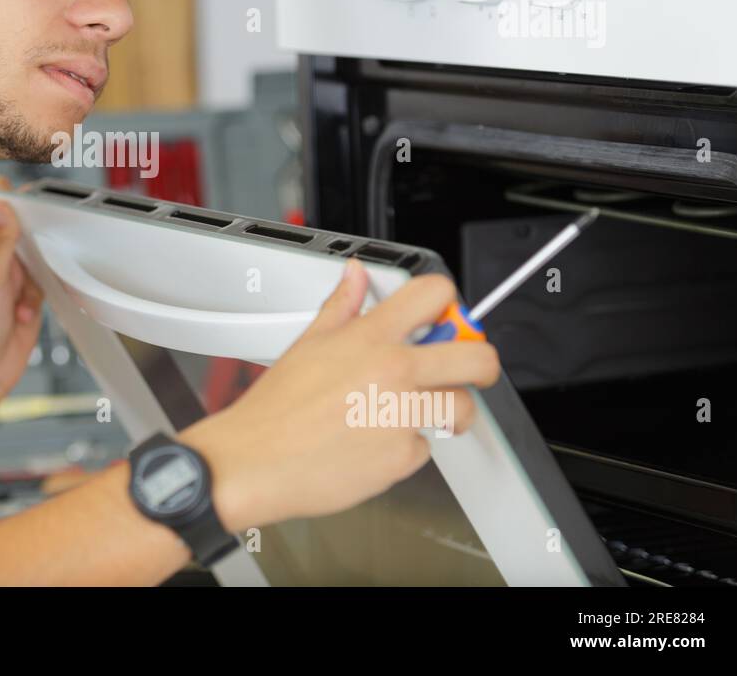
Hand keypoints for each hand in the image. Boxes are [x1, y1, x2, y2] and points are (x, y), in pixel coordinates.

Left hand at [0, 175, 44, 421]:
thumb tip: (4, 204)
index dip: (7, 197)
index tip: (26, 207)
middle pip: (17, 220)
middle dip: (29, 239)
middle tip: (29, 254)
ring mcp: (6, 270)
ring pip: (35, 248)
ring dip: (34, 273)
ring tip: (18, 295)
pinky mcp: (24, 288)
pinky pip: (43, 275)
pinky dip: (38, 293)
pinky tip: (22, 311)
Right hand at [182, 262, 500, 532]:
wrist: (257, 460)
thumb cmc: (277, 408)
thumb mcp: (308, 343)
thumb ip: (342, 306)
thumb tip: (355, 275)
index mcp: (370, 337)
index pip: (435, 295)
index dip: (447, 303)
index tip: (446, 319)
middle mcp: (394, 371)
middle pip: (477, 357)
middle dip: (479, 363)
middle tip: (467, 369)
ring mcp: (402, 416)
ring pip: (463, 408)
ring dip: (449, 412)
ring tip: (422, 412)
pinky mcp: (403, 457)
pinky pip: (426, 448)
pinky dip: (408, 448)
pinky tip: (379, 442)